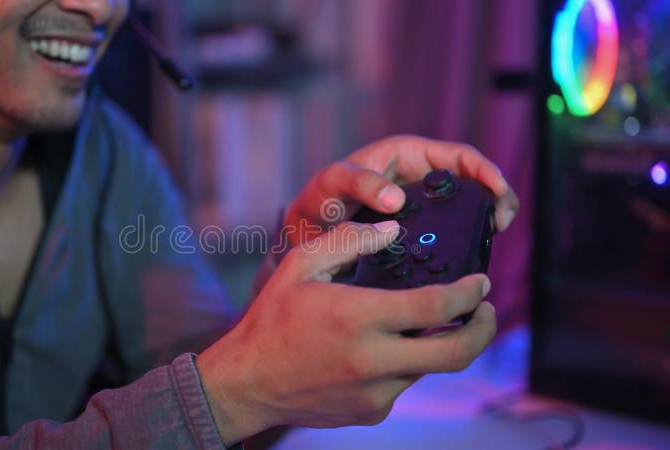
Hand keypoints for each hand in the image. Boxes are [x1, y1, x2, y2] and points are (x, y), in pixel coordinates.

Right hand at [196, 221, 495, 445]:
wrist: (247, 382)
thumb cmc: (272, 319)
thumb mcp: (301, 265)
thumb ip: (350, 240)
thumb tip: (394, 230)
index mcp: (357, 317)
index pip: (436, 308)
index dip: (468, 294)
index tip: (479, 282)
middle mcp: (373, 360)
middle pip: (456, 352)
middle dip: (483, 330)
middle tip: (486, 310)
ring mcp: (375, 393)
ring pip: (428, 367)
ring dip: (434, 343)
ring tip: (419, 324)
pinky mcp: (371, 413)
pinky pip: (402, 385)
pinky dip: (402, 364)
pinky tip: (377, 350)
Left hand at [283, 135, 519, 246]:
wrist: (306, 231)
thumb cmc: (319, 198)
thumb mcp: (334, 184)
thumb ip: (360, 184)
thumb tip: (396, 200)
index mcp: (407, 154)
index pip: (459, 156)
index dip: (484, 170)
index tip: (497, 191)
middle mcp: (420, 177)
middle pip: (472, 182)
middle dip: (495, 196)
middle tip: (503, 221)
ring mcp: (422, 205)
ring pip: (465, 208)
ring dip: (484, 219)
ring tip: (494, 236)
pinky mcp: (418, 230)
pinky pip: (448, 231)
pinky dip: (463, 239)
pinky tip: (468, 256)